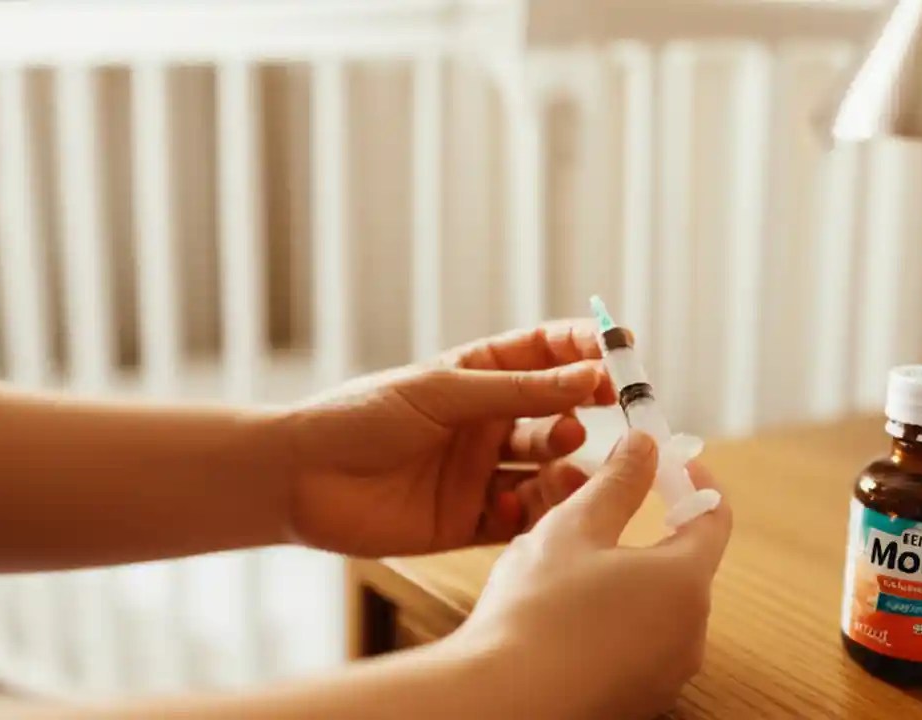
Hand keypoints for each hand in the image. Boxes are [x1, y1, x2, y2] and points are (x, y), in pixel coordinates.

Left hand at [277, 321, 616, 556]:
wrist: (300, 479)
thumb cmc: (362, 417)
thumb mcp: (444, 393)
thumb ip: (518, 390)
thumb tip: (589, 376)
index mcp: (475, 377)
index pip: (543, 354)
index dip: (583, 349)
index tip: (621, 346)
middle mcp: (484, 424)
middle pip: (555, 411)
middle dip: (586, 407)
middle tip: (615, 407)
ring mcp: (479, 472)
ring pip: (545, 467)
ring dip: (565, 460)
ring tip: (567, 453)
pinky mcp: (469, 520)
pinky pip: (521, 517)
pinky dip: (534, 512)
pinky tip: (525, 505)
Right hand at [452, 431, 732, 718]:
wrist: (501, 703)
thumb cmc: (536, 609)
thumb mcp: (574, 526)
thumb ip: (618, 480)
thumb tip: (644, 446)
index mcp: (685, 581)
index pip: (713, 515)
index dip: (693, 479)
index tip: (668, 460)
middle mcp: (690, 632)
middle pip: (678, 561)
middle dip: (640, 526)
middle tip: (591, 504)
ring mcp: (665, 673)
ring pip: (651, 603)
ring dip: (619, 573)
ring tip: (561, 559)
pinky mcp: (637, 699)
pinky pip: (634, 643)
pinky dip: (609, 617)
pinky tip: (558, 612)